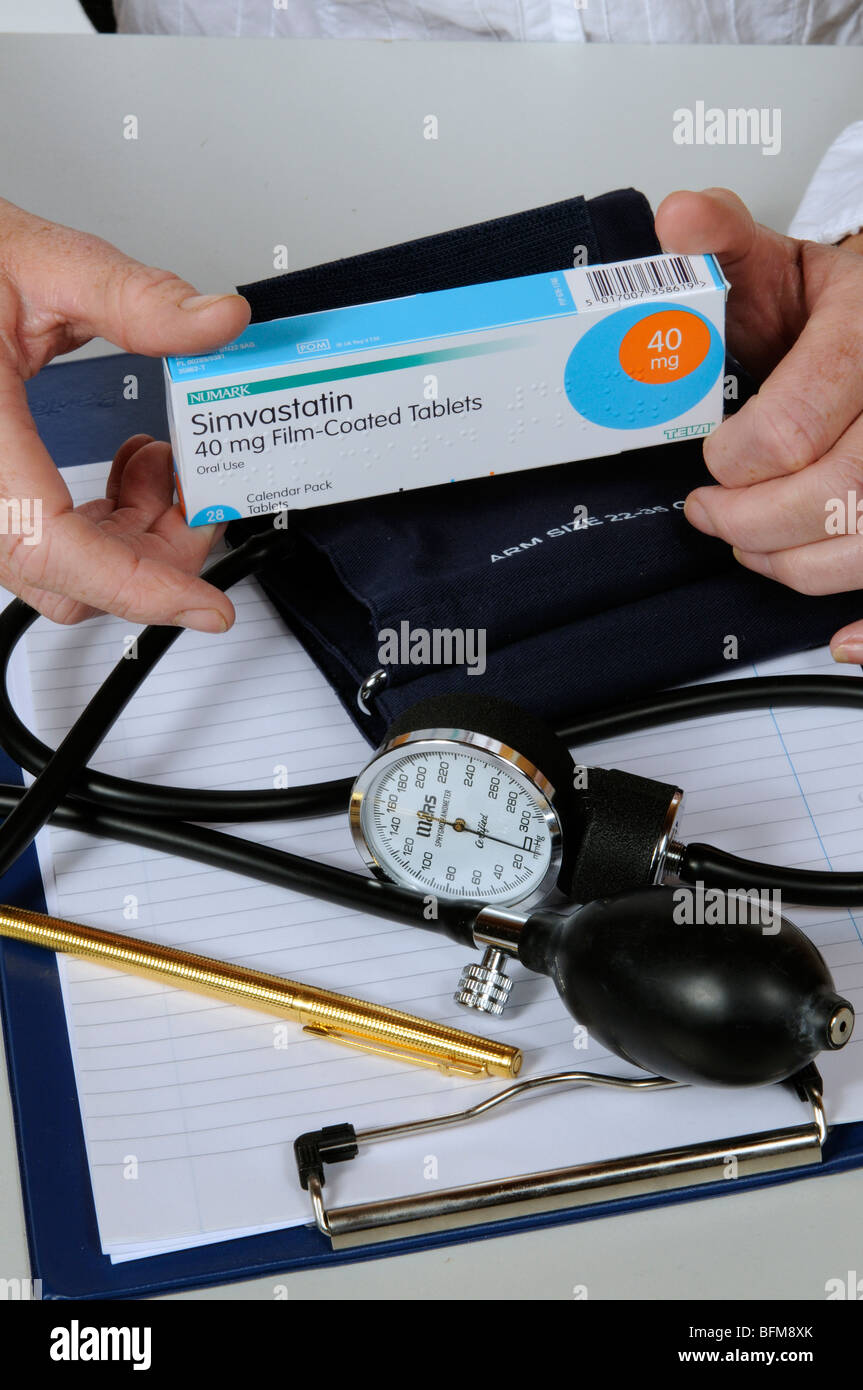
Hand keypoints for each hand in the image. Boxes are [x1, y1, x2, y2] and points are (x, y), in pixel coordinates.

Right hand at [0, 197, 249, 628]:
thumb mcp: (40, 261)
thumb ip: (134, 297)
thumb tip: (215, 322)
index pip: (50, 542)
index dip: (136, 587)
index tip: (204, 604)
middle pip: (66, 577)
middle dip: (155, 553)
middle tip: (202, 498)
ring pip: (59, 572)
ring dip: (133, 536)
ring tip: (162, 464)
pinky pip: (44, 546)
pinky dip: (103, 527)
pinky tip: (129, 471)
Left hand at [655, 188, 862, 662]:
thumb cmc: (846, 308)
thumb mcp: (784, 265)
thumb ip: (726, 245)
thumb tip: (677, 220)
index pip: (796, 428)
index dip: (736, 463)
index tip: (710, 464)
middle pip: (836, 497)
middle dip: (752, 522)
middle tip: (708, 514)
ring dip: (792, 566)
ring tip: (749, 548)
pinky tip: (837, 642)